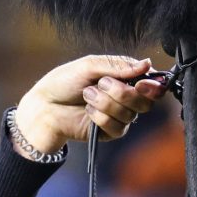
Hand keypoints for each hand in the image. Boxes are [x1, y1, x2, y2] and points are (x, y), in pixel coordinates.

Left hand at [14, 55, 165, 154]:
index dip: (151, 85)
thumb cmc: (64, 82)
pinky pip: (118, 127)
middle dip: (123, 92)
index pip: (151, 83)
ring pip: (129, 114)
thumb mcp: (89, 65)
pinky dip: (100, 117)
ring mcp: (119, 115)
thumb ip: (118, 66)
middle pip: (145, 101)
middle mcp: (125, 97)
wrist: (45, 105)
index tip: (141, 83)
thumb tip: (147, 64)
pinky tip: (87, 111)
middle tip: (102, 84)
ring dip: (105, 103)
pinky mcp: (110, 131)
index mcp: (124, 77)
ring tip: (86, 95)